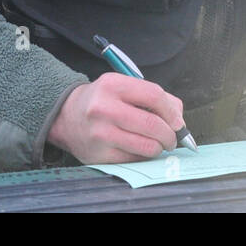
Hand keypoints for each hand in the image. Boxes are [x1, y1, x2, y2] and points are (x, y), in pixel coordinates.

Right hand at [47, 74, 185, 164]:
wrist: (67, 117)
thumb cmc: (104, 100)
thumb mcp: (124, 87)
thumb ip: (156, 98)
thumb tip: (179, 121)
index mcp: (113, 85)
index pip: (154, 96)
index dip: (172, 112)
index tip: (178, 123)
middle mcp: (104, 108)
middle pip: (152, 125)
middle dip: (170, 135)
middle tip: (172, 138)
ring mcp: (100, 134)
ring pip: (146, 146)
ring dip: (159, 148)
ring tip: (158, 144)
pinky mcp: (98, 155)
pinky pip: (134, 160)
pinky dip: (143, 157)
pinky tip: (140, 150)